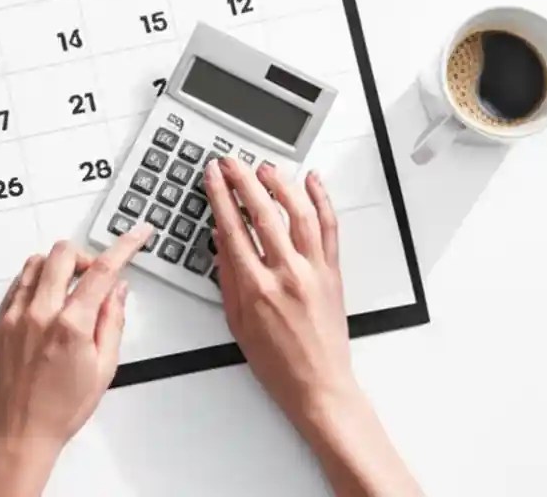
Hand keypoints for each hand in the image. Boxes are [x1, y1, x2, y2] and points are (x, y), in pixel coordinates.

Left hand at [0, 225, 152, 496]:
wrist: (19, 431)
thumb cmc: (59, 410)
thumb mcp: (103, 369)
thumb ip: (112, 322)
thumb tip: (118, 290)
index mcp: (70, 326)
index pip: (102, 271)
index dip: (124, 246)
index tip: (137, 233)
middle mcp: (39, 313)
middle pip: (63, 253)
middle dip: (86, 256)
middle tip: (97, 276)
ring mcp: (15, 315)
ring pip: (37, 262)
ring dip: (59, 267)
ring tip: (72, 291)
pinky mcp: (0, 320)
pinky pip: (18, 282)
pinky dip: (37, 281)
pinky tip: (48, 301)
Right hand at [205, 158, 420, 495]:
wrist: (318, 384)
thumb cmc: (277, 361)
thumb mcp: (236, 321)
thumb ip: (228, 277)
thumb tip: (221, 241)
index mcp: (257, 288)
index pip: (233, 229)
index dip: (220, 197)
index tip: (213, 177)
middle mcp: (287, 274)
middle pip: (263, 213)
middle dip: (244, 181)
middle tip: (233, 163)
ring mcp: (314, 271)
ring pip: (298, 214)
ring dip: (281, 185)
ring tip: (265, 168)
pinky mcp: (334, 272)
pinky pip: (330, 228)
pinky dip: (322, 201)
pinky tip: (313, 182)